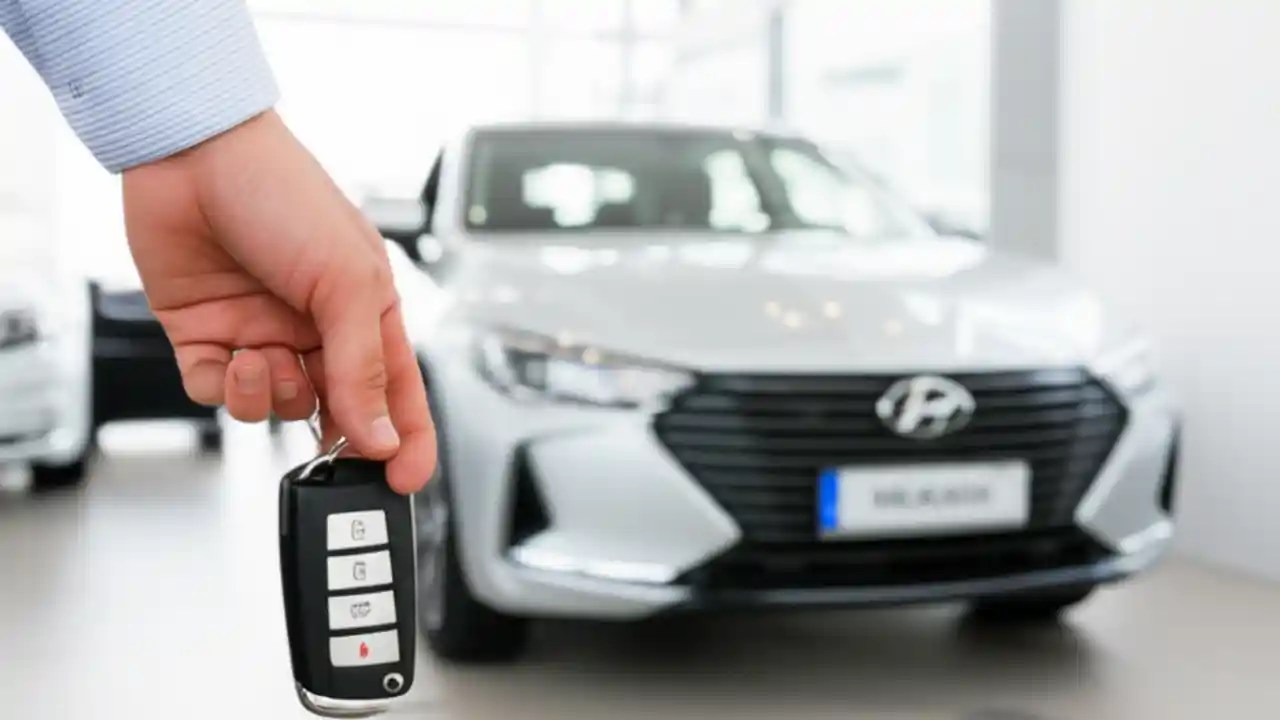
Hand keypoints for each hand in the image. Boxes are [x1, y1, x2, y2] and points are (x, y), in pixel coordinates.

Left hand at [121, 111, 435, 493]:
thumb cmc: (284, 194)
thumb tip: (380, 435)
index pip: (398, 392)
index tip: (405, 481)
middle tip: (333, 448)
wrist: (192, 157)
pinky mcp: (206, 338)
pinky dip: (229, 390)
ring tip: (267, 361)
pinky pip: (220, 394)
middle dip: (335, 433)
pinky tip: (234, 359)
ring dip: (274, 397)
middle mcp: (316, 328)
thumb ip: (363, 365)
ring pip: (277, 408)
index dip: (407, 439)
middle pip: (338, 410)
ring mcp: (262, 334)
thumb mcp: (347, 280)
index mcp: (365, 311)